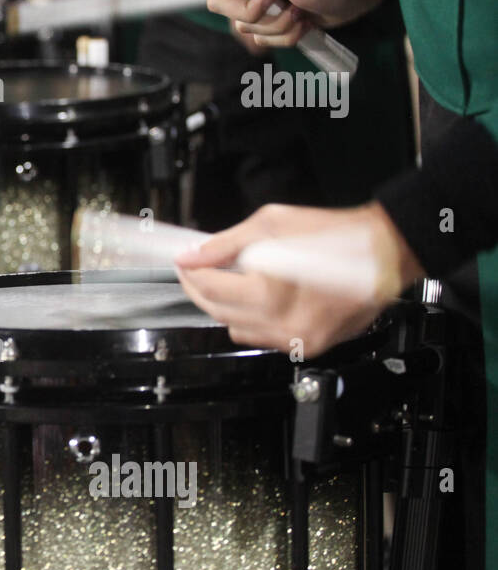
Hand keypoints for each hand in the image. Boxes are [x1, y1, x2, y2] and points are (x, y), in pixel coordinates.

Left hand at [174, 203, 425, 356]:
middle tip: (195, 269)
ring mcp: (299, 339)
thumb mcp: (272, 224)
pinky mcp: (310, 346)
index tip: (183, 261)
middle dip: (200, 289)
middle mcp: (286, 323)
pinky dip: (251, 319)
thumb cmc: (338, 235)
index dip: (190, 273)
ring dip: (224, 305)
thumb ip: (225, 244)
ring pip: (237, 329)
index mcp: (274, 291)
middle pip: (219, 312)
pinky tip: (256, 296)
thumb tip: (191, 255)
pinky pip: (263, 338)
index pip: (210, 289)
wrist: (386, 252)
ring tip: (227, 279)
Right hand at [189, 0, 386, 48]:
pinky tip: (303, 22)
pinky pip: (261, 39)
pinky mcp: (267, 22)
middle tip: (273, 1)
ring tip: (299, 11)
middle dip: (248, 11)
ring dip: (276, 25)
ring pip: (242, 26)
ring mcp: (255, 2)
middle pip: (218, 3)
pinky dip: (285, 36)